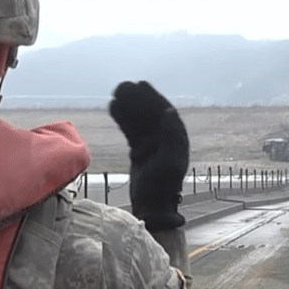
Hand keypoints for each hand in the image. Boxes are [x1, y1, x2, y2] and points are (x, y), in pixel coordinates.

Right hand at [109, 81, 189, 231]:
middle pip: (149, 112)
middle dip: (137, 99)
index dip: (152, 97)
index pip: (164, 111)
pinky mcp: (139, 149)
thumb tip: (169, 111)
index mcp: (176, 137)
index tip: (141, 84)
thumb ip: (172, 135)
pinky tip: (113, 108)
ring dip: (128, 106)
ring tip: (115, 94)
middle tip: (122, 86)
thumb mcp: (170, 160)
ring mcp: (151, 143)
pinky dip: (122, 119)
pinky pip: (130, 129)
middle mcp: (165, 137)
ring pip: (138, 119)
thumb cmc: (162, 184)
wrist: (152, 204)